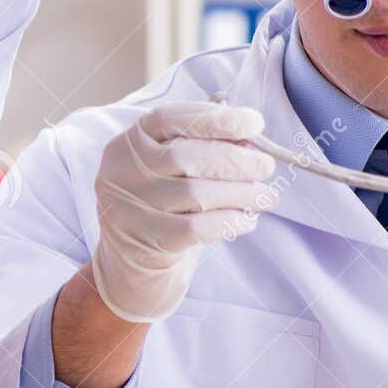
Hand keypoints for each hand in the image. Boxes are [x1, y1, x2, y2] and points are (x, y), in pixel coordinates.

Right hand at [90, 102, 277, 323]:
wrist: (131, 269)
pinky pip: (197, 228)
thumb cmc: (162, 210)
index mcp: (128, 144)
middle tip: (266, 166)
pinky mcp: (145, 242)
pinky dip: (230, 221)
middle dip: (235, 159)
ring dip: (241, 193)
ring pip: (196, 193)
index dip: (215, 118)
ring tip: (266, 196)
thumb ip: (201, 149)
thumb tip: (248, 141)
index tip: (254, 122)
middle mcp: (122, 172)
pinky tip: (247, 220)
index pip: (169, 119)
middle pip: (185, 156)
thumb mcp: (171, 173)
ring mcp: (129, 209)